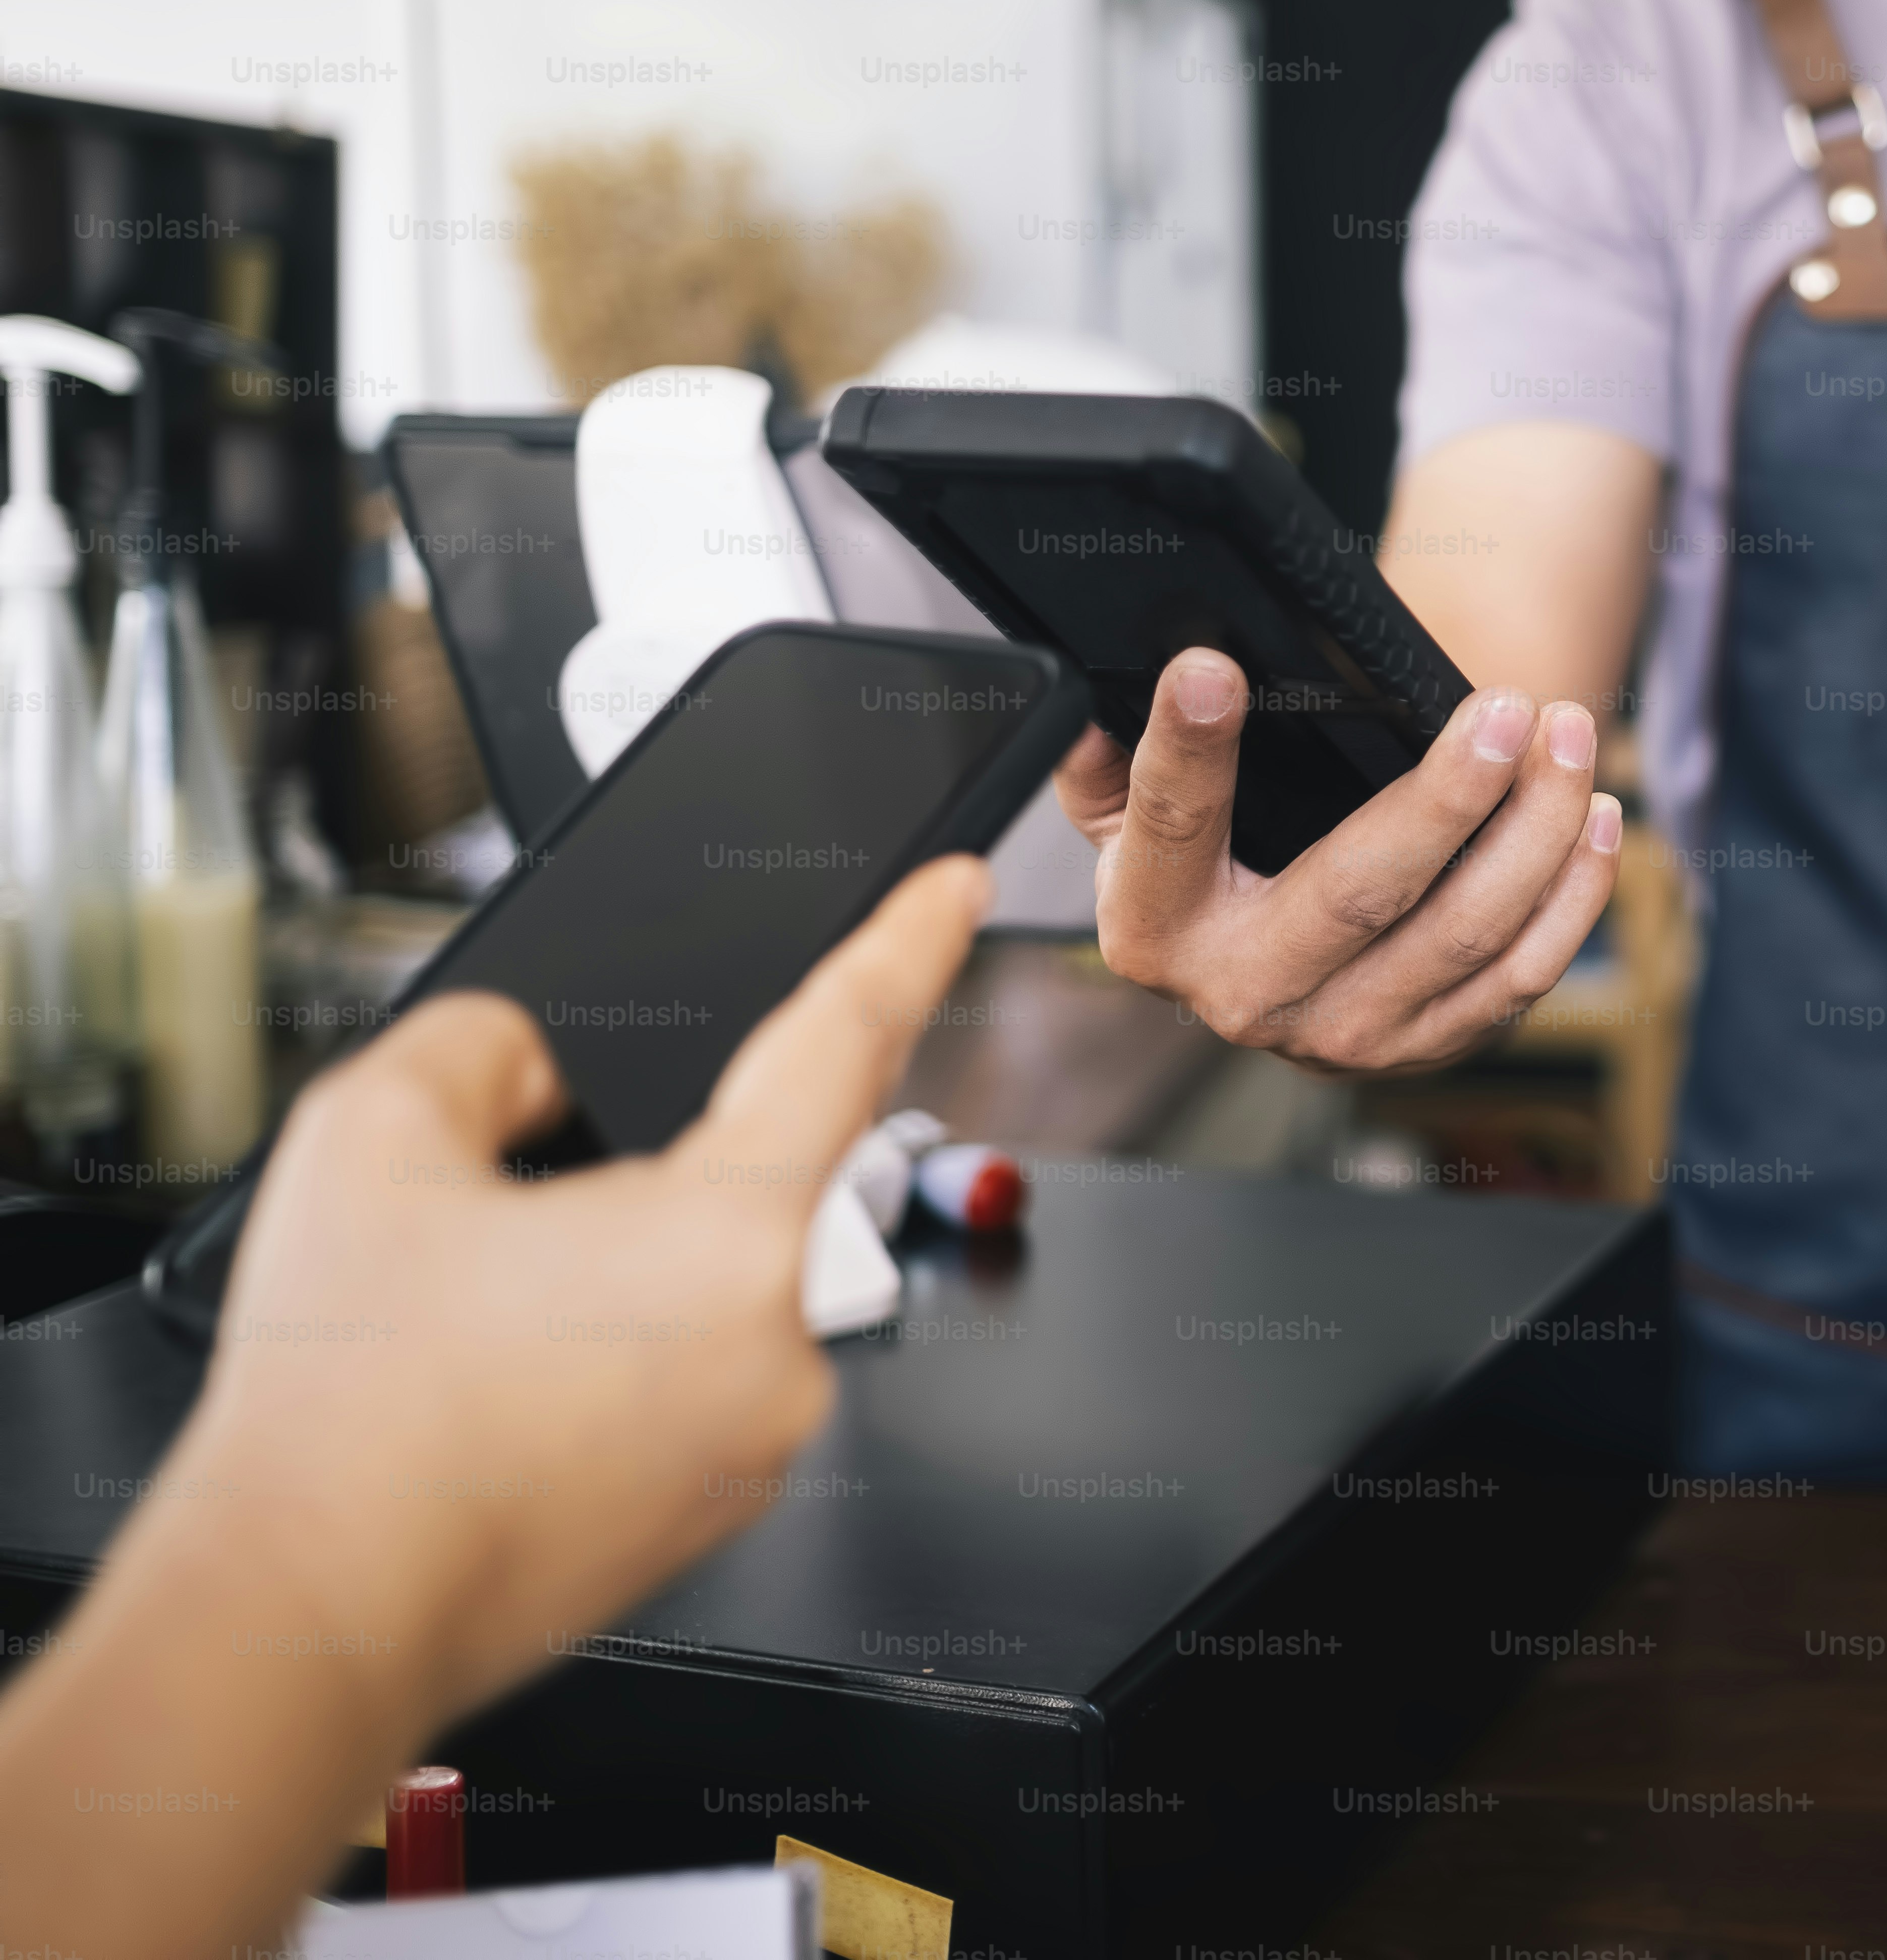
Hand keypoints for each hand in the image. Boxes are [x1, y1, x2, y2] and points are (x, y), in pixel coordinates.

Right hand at [180, 853, 991, 1723]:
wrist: (305, 1619)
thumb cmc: (347, 1417)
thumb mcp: (376, 1133)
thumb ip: (488, 1042)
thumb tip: (539, 1062)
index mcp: (735, 1234)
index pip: (848, 1040)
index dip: (907, 943)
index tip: (957, 892)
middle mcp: (785, 1342)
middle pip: (747, 1178)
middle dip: (637, 1165)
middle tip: (496, 1232)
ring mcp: (759, 1437)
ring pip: (709, 1284)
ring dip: (617, 1270)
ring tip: (479, 1332)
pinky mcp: (716, 1504)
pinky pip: (692, 1375)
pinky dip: (613, 1355)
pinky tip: (504, 1390)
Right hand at [1053, 647, 1622, 1072]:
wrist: (1257, 973)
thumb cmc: (1204, 863)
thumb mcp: (1127, 819)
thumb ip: (1107, 760)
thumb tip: (1094, 699)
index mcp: (1156, 927)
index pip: (1171, 827)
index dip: (1189, 750)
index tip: (1215, 672)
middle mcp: (1246, 995)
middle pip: (1360, 892)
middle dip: (1446, 796)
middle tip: (1504, 708)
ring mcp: (1344, 1036)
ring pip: (1465, 935)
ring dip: (1537, 831)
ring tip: (1571, 737)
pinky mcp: (1426, 1046)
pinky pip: (1520, 976)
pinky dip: (1572, 896)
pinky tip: (1599, 820)